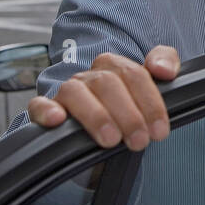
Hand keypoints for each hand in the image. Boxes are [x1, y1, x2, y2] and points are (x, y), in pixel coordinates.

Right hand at [27, 46, 180, 151]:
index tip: (160, 130)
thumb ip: (165, 62)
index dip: (150, 103)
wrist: (107, 127)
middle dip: (127, 115)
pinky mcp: (47, 109)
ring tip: (111, 140)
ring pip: (75, 92)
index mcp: (115, 66)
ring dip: (96, 116)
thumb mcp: (152, 85)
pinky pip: (39, 104)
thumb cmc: (130, 104)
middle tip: (139, 141)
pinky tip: (57, 120)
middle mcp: (90, 76)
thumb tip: (164, 70)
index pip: (134, 74)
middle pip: (107, 83)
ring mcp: (68, 91)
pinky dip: (46, 110)